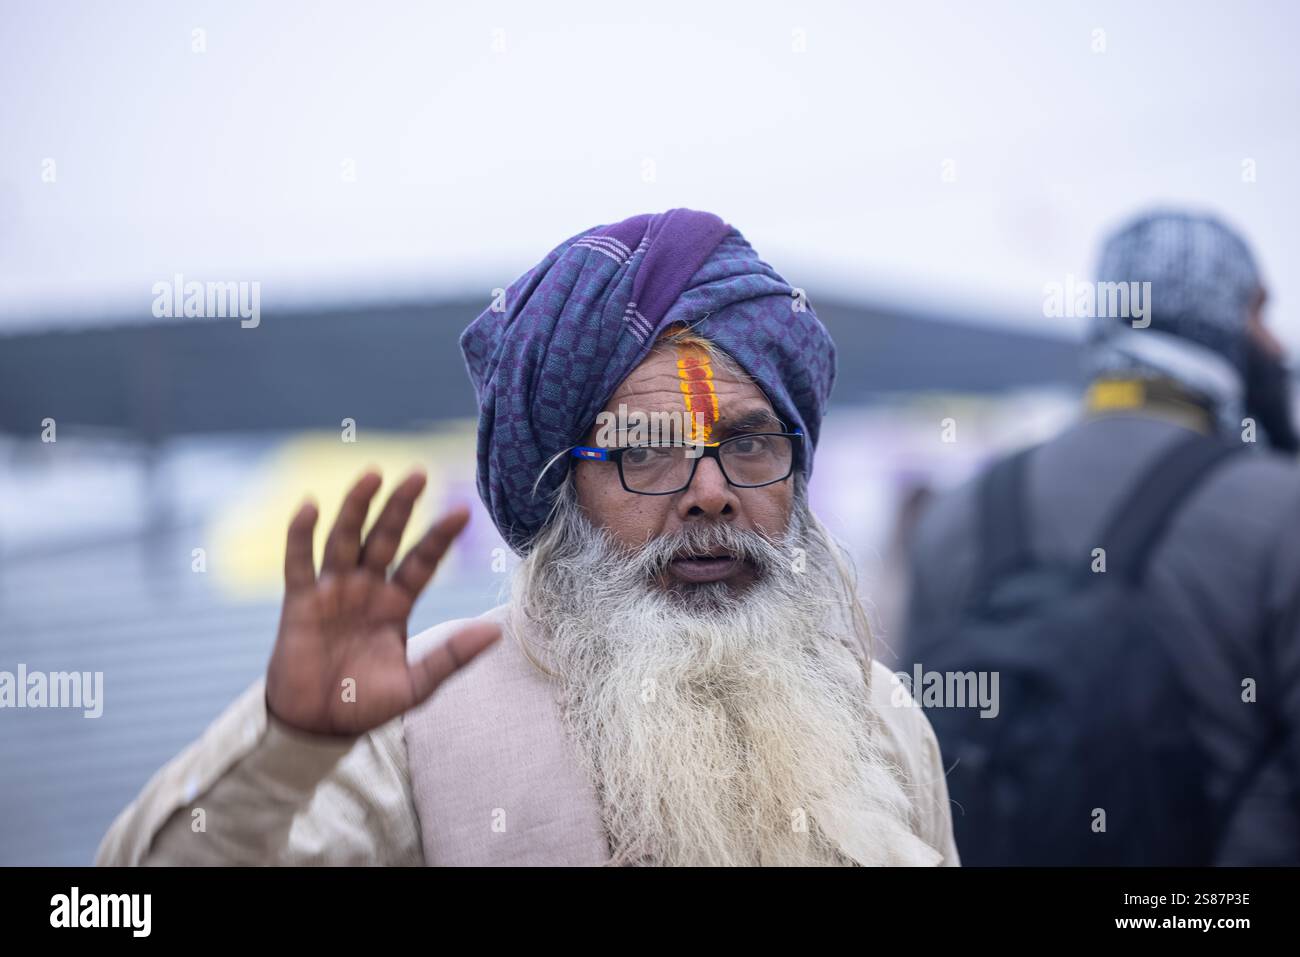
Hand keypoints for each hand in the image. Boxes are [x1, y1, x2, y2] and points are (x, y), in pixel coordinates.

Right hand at [266, 469, 499, 735]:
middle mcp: (366, 589)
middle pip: (385, 539)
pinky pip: (299, 562)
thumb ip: (451, 656)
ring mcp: (333, 591)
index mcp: (397, 605)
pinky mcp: (299, 602)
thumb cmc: (367, 704)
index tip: (463, 511)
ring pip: (346, 539)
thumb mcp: (416, 685)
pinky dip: (303, 535)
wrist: (316, 727)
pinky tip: (311, 506)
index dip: (439, 538)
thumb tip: (495, 631)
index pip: (422, 562)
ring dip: (357, 507)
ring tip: (373, 474)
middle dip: (400, 507)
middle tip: (418, 474)